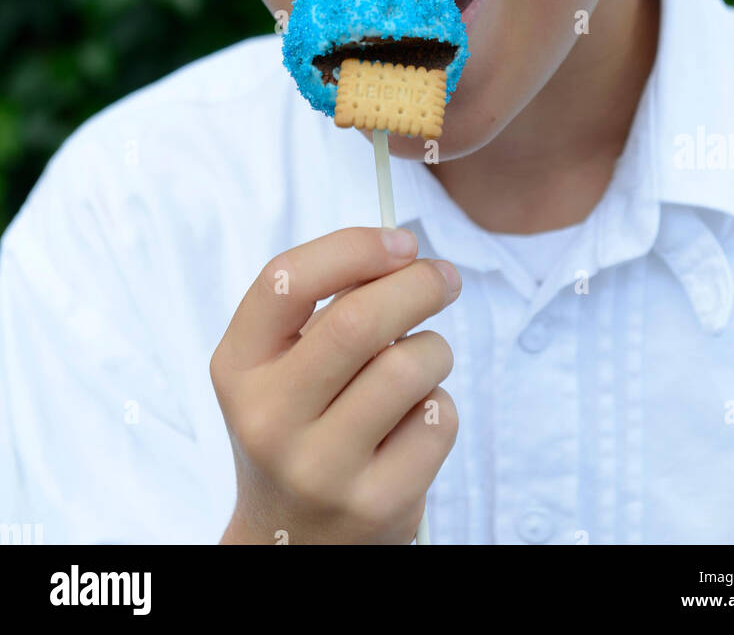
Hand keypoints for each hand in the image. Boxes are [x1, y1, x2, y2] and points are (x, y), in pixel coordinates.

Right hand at [211, 226, 460, 543]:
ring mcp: (320, 468)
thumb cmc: (297, 424)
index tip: (400, 242)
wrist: (288, 542)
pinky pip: (438, 419)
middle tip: (443, 278)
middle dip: (418, 284)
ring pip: (410, 367)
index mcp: (238, 367)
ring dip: (434, 349)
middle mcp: (268, 419)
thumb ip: (323, 307)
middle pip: (359, 321)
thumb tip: (403, 254)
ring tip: (421, 362)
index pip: (286, 281)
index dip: (354, 248)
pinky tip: (413, 422)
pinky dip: (439, 405)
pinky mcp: (375, 505)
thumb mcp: (278, 366)